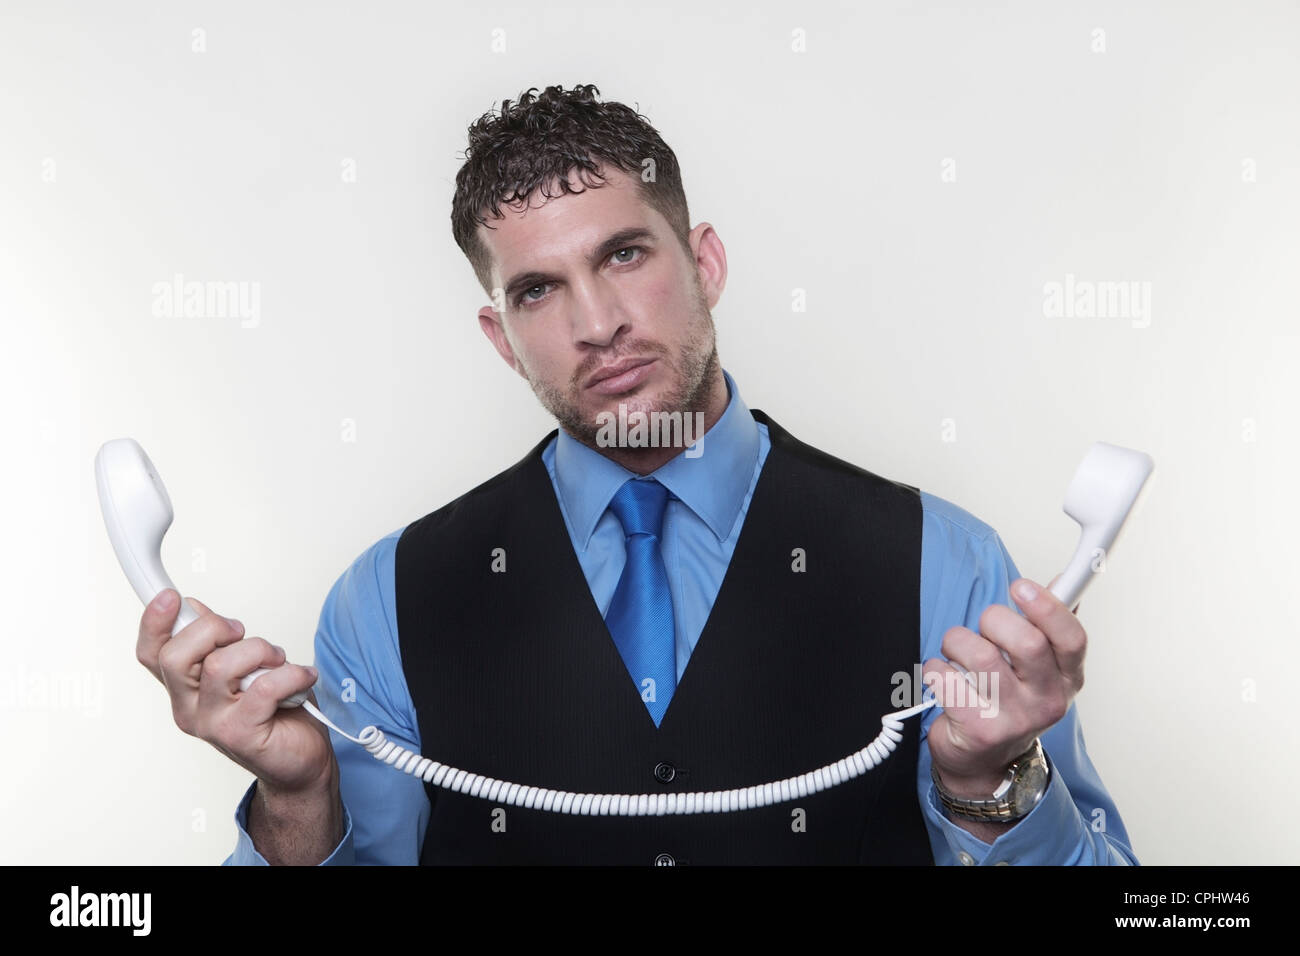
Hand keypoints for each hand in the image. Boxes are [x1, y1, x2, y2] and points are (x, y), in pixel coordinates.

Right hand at [135, 588, 335, 797]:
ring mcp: (211, 724)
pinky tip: (302, 678)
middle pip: (176, 655)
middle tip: (243, 634)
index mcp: (184, 688)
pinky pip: (263, 688)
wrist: (301, 761)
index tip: (170, 596)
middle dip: (215, 629)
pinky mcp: (239, 734)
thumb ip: (215, 642)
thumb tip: (192, 607)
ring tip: (277, 661)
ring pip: (219, 666)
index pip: (152, 654)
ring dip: (259, 650)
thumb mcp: (243, 666)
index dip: (154, 623)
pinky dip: (290, 674)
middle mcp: (188, 707)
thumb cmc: (275, 711)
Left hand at [922, 575, 1084, 796]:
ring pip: (980, 656)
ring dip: (957, 642)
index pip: (1072, 638)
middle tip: (982, 629)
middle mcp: (1047, 701)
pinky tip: (942, 678)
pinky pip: (946, 678)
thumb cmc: (1007, 703)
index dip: (1047, 607)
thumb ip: (1048, 625)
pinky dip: (935, 669)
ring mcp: (1014, 719)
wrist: (983, 763)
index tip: (1020, 587)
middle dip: (993, 620)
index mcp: (1066, 679)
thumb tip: (1062, 580)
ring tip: (956, 654)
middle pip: (1026, 641)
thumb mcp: (1038, 669)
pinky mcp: (978, 730)